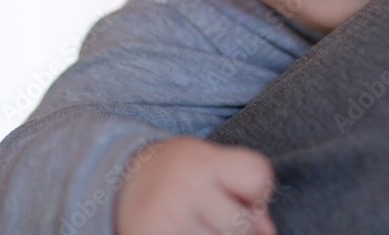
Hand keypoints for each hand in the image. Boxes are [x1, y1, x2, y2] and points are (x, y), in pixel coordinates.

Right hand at [115, 136, 277, 234]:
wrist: (121, 182)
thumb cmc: (180, 173)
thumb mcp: (211, 164)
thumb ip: (246, 192)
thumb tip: (268, 233)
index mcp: (203, 161)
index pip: (257, 176)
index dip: (257, 189)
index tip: (241, 189)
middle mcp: (185, 189)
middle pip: (243, 224)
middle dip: (238, 224)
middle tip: (215, 213)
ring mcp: (169, 221)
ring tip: (200, 224)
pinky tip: (188, 231)